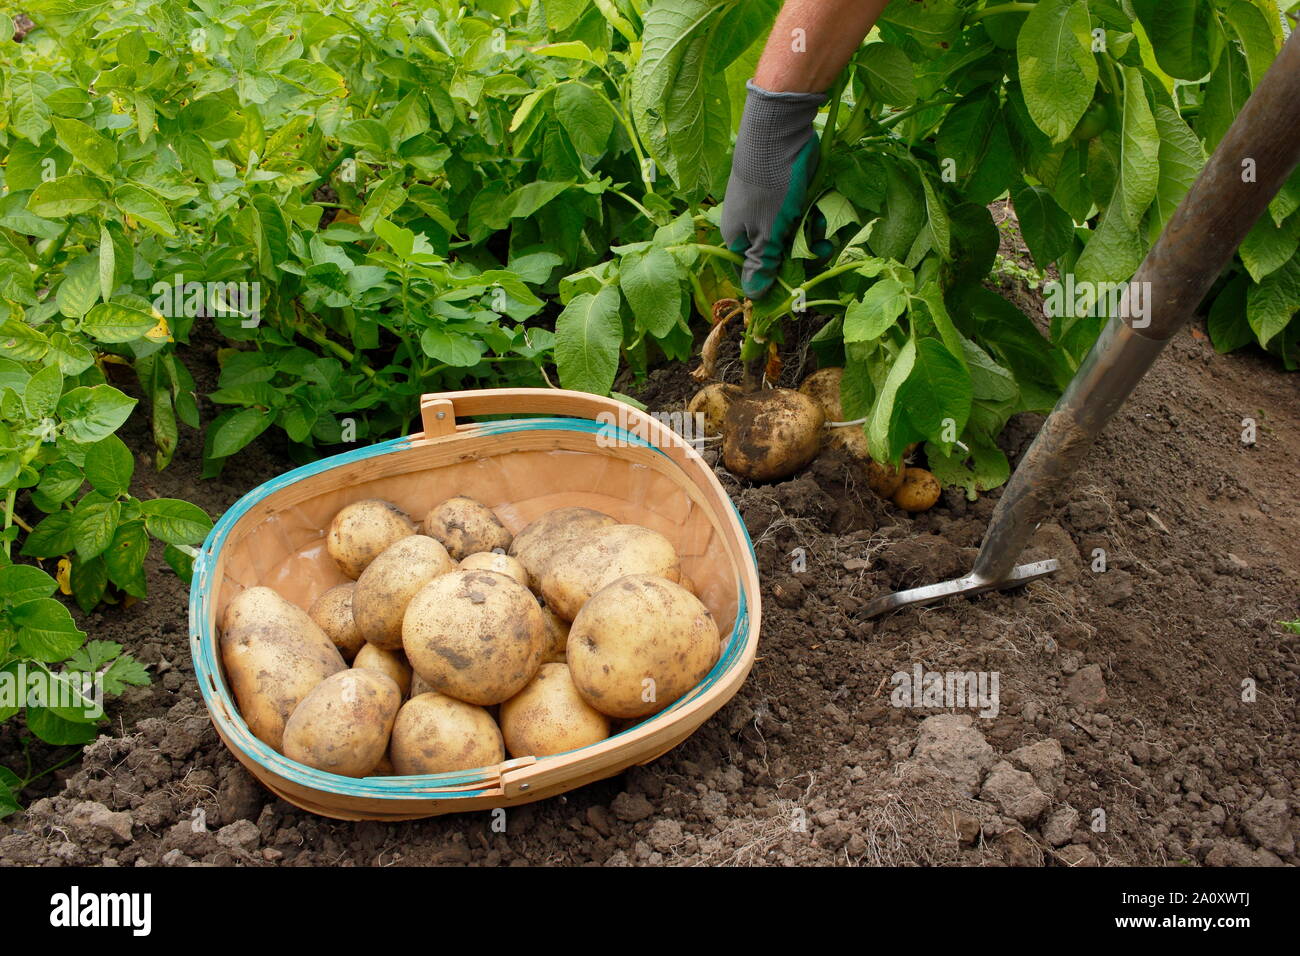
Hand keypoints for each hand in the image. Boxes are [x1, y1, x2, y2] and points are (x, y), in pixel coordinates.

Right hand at [721, 81, 828, 299]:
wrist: (779, 131)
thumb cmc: (770, 186)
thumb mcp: (767, 232)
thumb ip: (762, 264)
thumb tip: (753, 297)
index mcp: (737, 236)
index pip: (752, 269)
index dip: (774, 278)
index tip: (797, 282)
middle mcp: (750, 222)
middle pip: (776, 253)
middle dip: (801, 255)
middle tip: (822, 252)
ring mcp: (769, 205)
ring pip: (792, 233)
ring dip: (812, 236)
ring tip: (826, 231)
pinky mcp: (787, 191)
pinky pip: (801, 213)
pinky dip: (814, 214)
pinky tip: (824, 211)